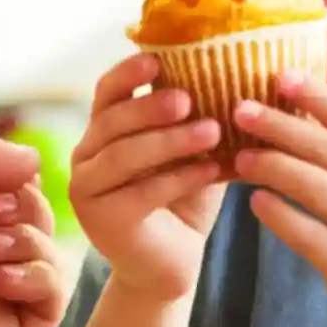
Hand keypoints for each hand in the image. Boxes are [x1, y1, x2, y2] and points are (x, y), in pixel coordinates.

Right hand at [69, 53, 226, 300]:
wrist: (169, 266)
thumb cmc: (183, 201)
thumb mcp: (190, 152)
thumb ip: (197, 117)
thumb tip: (241, 74)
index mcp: (102, 131)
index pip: (106, 92)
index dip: (127, 73)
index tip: (156, 59)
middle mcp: (86, 157)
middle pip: (112, 121)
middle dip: (150, 106)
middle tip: (189, 99)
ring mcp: (87, 191)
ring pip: (124, 156)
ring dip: (170, 140)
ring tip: (212, 131)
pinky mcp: (103, 222)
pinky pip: (140, 193)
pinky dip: (179, 178)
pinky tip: (212, 170)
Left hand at [231, 71, 326, 326]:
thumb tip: (318, 119)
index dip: (320, 95)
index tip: (282, 75)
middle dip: (282, 124)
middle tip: (241, 110)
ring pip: (316, 187)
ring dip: (273, 166)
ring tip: (241, 158)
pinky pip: (310, 237)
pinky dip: (279, 217)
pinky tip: (256, 203)